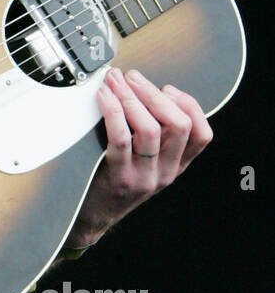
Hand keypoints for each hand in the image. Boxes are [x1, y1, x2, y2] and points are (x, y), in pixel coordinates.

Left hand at [66, 67, 212, 248]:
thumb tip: (143, 89)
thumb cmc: (113, 179)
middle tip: (131, 76)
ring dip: (131, 98)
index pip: (201, 134)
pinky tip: (103, 97)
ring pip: (150, 129)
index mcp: (176, 165)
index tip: (166, 88)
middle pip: (178, 125)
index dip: (188, 105)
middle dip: (153, 94)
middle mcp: (166, 172)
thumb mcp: (144, 160)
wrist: (90, 216)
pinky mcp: (120, 178)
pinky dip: (112, 112)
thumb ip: (153, 134)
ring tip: (114, 82)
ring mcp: (145, 177)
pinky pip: (121, 138)